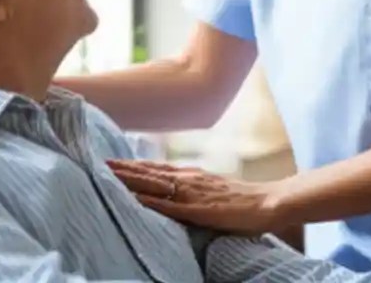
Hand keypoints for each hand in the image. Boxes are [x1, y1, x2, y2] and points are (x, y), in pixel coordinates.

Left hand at [108, 159, 288, 234]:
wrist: (271, 203)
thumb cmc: (246, 201)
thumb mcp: (216, 191)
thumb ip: (196, 190)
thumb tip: (177, 192)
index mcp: (194, 176)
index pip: (157, 169)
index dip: (133, 165)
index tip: (110, 161)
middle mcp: (191, 180)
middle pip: (151, 172)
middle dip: (125, 168)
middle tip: (99, 162)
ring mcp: (195, 194)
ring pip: (156, 184)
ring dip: (131, 179)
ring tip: (108, 174)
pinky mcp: (200, 210)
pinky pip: (171, 205)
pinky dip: (151, 200)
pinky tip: (134, 198)